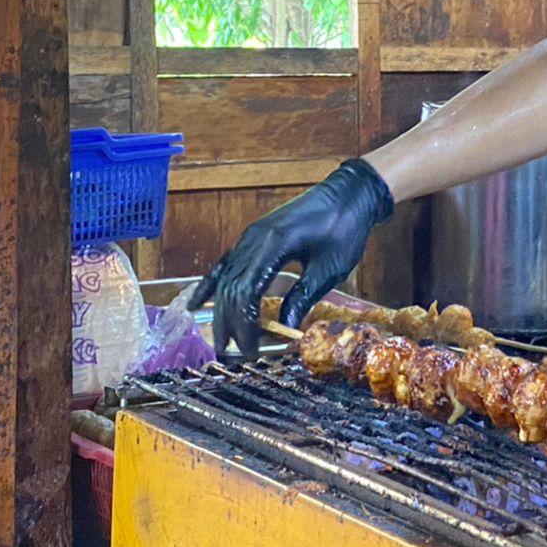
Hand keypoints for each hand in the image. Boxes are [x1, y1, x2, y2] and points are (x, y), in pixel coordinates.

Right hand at [189, 158, 394, 357]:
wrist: (348, 193)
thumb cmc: (345, 228)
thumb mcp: (330, 267)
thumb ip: (304, 296)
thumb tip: (286, 326)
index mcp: (273, 245)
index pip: (247, 292)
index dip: (245, 324)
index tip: (250, 349)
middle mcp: (254, 239)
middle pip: (231, 288)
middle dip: (230, 323)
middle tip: (233, 353)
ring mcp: (251, 236)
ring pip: (226, 278)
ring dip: (222, 310)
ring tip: (221, 340)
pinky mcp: (254, 236)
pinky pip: (226, 264)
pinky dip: (212, 285)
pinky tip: (198, 303)